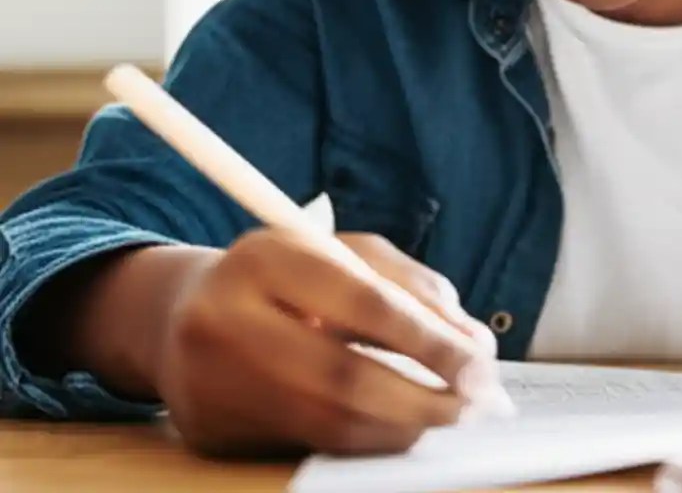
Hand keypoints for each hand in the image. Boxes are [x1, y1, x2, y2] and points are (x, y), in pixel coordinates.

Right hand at [154, 230, 509, 455]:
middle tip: (474, 405)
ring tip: (447, 417)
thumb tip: (473, 345)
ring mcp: (209, 378)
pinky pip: (307, 444)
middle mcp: (225, 316)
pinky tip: (400, 429)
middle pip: (342, 375)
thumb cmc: (288, 281)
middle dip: (423, 398)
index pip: (363, 302)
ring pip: (328, 421)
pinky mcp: (211, 428)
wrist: (183, 314)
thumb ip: (416, 290)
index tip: (478, 363)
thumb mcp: (348, 257)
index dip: (428, 340)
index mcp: (267, 256)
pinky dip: (366, 441)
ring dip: (402, 428)